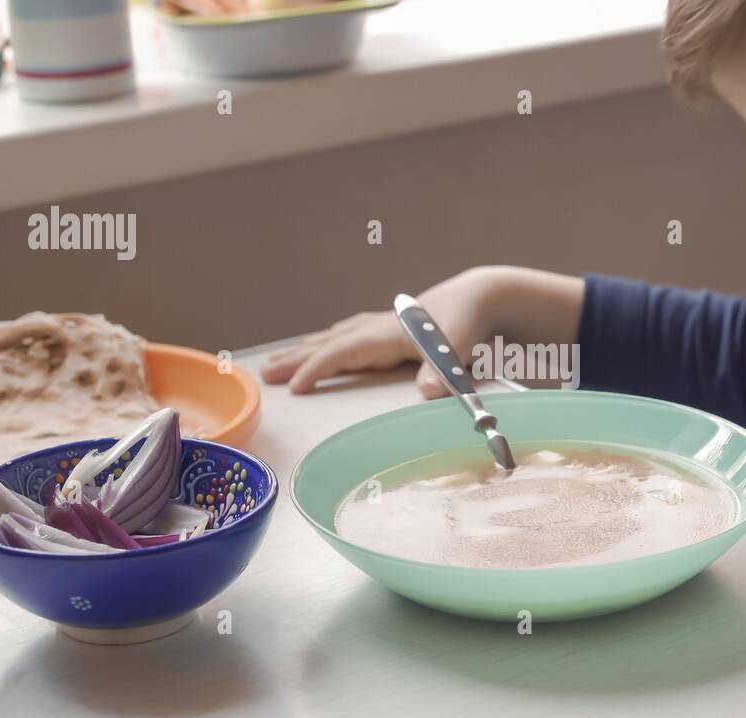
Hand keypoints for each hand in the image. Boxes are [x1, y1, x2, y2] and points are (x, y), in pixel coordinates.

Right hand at [260, 266, 511, 398]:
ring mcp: (382, 326)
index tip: (294, 387)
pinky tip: (323, 342)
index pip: (344, 352)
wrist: (482, 295)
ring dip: (307, 350)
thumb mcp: (457, 350)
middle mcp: (379, 327)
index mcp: (389, 333)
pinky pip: (349, 336)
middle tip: (262, 373)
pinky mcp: (390, 328)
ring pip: (335, 338)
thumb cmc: (469, 322)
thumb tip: (427, 393)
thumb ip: (441, 373)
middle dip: (296, 359)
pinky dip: (329, 342)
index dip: (317, 368)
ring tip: (278, 359)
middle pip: (330, 343)